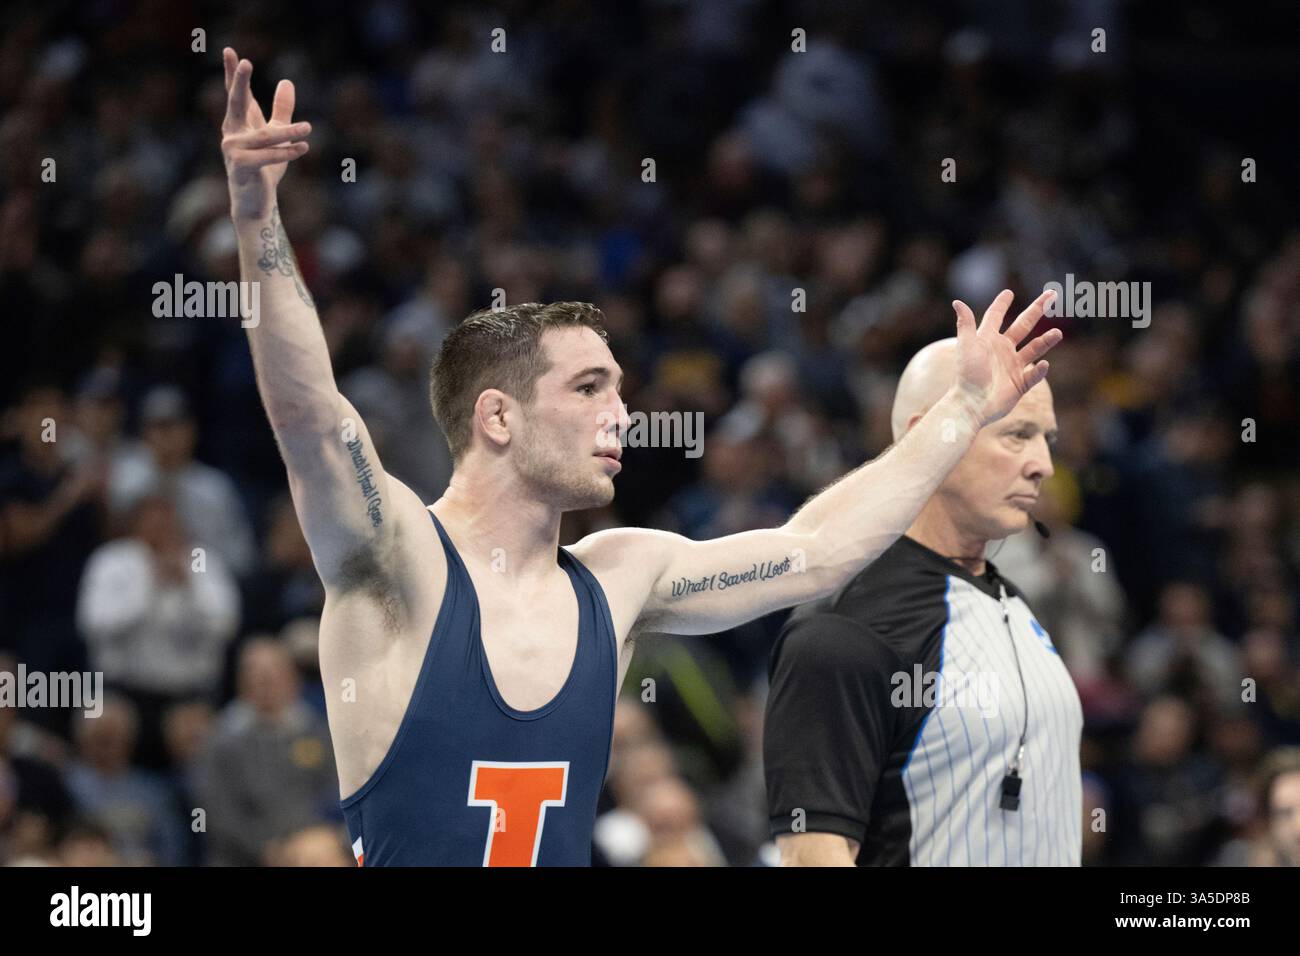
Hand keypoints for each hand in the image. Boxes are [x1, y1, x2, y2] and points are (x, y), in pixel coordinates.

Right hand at [221, 47, 311, 221]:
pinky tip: (304, 148)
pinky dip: (287, 152)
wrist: (256, 202)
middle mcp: (231, 133)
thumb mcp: (278, 135)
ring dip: (289, 132)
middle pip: (236, 103)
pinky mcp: (242, 166)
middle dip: (241, 82)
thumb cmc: (264, 168)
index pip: (237, 94)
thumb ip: (282, 110)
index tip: (230, 50)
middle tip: (246, 61)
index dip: (234, 73)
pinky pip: (268, 156)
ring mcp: (233, 149)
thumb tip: (287, 81)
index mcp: (238, 123)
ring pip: (265, 136)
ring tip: (309, 127)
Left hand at [953, 288, 1062, 425]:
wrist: (972, 405)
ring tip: (1057, 333)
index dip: (1001, 305)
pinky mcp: (1019, 385)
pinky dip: (1040, 371)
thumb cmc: (967, 374)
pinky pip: (1033, 375)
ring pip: (1034, 349)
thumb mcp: (967, 346)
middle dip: (1037, 310)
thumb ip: (965, 324)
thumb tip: (957, 302)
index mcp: (988, 340)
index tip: (1008, 293)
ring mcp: (1012, 367)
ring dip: (1046, 341)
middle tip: (1052, 294)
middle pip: (1023, 326)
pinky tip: (1044, 364)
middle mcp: (1001, 351)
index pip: (995, 317)